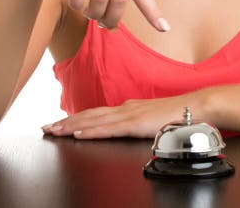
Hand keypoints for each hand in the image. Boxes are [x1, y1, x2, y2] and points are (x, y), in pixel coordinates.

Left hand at [41, 93, 206, 138]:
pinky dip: (90, 130)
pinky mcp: (134, 123)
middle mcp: (124, 108)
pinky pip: (107, 128)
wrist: (194, 107)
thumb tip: (125, 124)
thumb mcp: (151, 117)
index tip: (58, 123)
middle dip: (65, 121)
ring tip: (53, 131)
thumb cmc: (177, 114)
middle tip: (45, 127)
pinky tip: (78, 133)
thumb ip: (137, 120)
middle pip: (88, 115)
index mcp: (128, 107)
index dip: (75, 117)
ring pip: (93, 120)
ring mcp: (128, 115)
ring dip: (71, 125)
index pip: (96, 113)